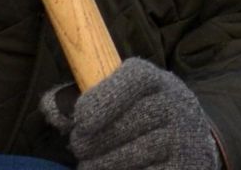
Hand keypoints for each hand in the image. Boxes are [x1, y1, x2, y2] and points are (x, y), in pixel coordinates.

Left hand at [42, 57, 218, 169]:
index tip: (81, 120)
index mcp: (157, 81)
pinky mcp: (183, 165)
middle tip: (81, 149)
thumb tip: (51, 106)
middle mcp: (176, 105)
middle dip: (92, 142)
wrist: (188, 142)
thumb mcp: (124, 100)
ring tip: (94, 165)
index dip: (104, 98)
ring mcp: (182, 138)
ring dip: (102, 165)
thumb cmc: (142, 118)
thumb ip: (89, 100)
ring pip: (129, 155)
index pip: (134, 79)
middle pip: (124, 123)